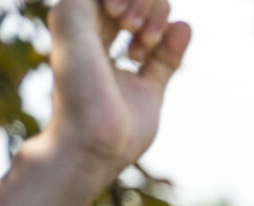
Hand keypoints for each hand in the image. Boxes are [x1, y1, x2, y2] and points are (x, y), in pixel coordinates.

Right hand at [37, 0, 190, 174]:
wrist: (98, 143)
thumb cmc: (119, 129)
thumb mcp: (150, 87)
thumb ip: (164, 59)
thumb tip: (185, 25)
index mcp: (100, 43)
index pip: (136, 8)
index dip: (157, 19)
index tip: (150, 50)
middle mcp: (85, 28)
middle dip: (153, 7)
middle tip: (148, 41)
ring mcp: (75, 20)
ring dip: (143, 1)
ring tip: (138, 32)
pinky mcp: (69, 15)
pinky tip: (125, 20)